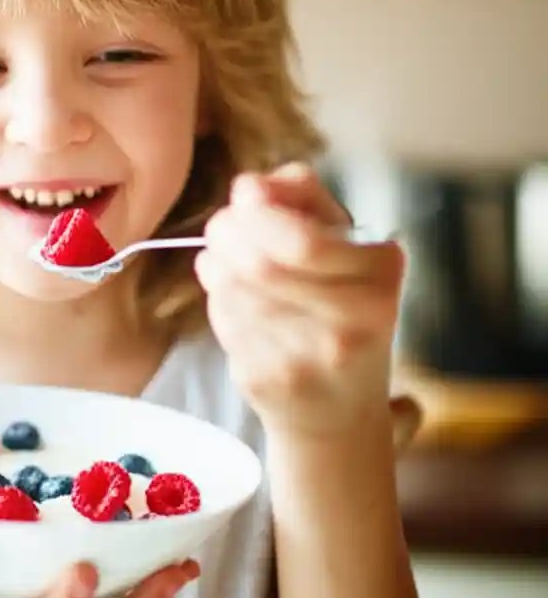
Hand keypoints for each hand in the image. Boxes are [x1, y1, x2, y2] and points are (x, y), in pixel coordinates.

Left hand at [195, 162, 405, 436]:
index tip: (245, 197)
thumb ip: (304, 198)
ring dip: (217, 263)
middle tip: (221, 227)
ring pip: (233, 287)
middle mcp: (355, 321)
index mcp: (381, 276)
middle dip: (227, 232)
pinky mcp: (268, 380)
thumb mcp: (346, 248)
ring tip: (224, 259)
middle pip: (260, 262)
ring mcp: (310, 358)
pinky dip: (216, 297)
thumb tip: (252, 185)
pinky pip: (223, 320)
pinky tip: (229, 296)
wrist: (339, 413)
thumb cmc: (338, 312)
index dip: (256, 208)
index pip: (303, 239)